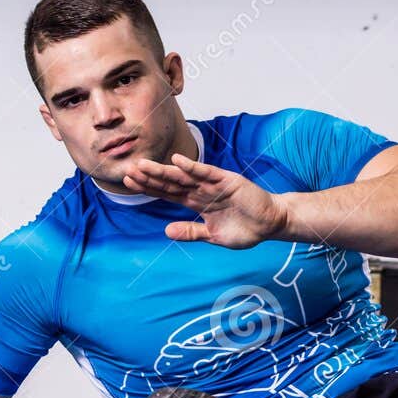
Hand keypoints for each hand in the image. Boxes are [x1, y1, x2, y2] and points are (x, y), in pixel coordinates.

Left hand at [124, 153, 290, 248]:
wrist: (269, 225)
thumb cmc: (244, 229)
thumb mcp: (212, 235)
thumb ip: (191, 232)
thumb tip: (166, 230)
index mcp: (196, 202)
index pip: (167, 193)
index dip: (148, 188)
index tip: (128, 183)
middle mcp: (201, 190)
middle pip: (170, 182)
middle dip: (149, 177)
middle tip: (128, 171)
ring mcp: (213, 184)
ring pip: (183, 176)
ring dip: (164, 171)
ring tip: (143, 166)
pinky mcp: (227, 180)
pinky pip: (206, 172)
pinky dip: (192, 167)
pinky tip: (176, 161)